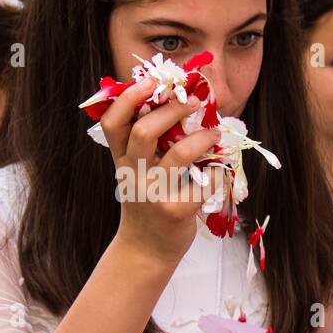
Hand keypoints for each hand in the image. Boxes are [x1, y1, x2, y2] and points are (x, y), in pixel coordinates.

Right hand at [102, 78, 221, 264]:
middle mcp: (133, 173)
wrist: (146, 250)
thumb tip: (179, 100)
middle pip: (144, 131)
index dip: (129, 98)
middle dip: (173, 109)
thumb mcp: (137, 171)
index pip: (113, 121)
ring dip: (202, 138)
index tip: (152, 82)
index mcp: (121, 159)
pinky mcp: (175, 212)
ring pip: (178, 154)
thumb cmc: (147, 202)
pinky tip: (220, 171)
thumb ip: (147, 143)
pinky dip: (217, 174)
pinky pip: (202, 184)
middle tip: (195, 102)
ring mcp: (153, 194)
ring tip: (214, 135)